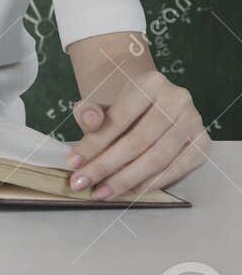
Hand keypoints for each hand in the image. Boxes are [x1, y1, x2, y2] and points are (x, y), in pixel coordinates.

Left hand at [65, 70, 209, 197]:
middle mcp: (177, 100)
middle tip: (83, 183)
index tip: (72, 163)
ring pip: (158, 159)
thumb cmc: (120, 106)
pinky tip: (128, 191)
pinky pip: (176, 170)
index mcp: (150, 83)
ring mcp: (193, 122)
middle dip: (107, 166)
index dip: (94, 144)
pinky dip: (151, 184)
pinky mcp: (202, 144)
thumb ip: (88, 111)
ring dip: (127, 180)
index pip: (119, 119)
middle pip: (138, 142)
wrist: (149, 101)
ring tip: (102, 192)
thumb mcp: (99, 102)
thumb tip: (90, 121)